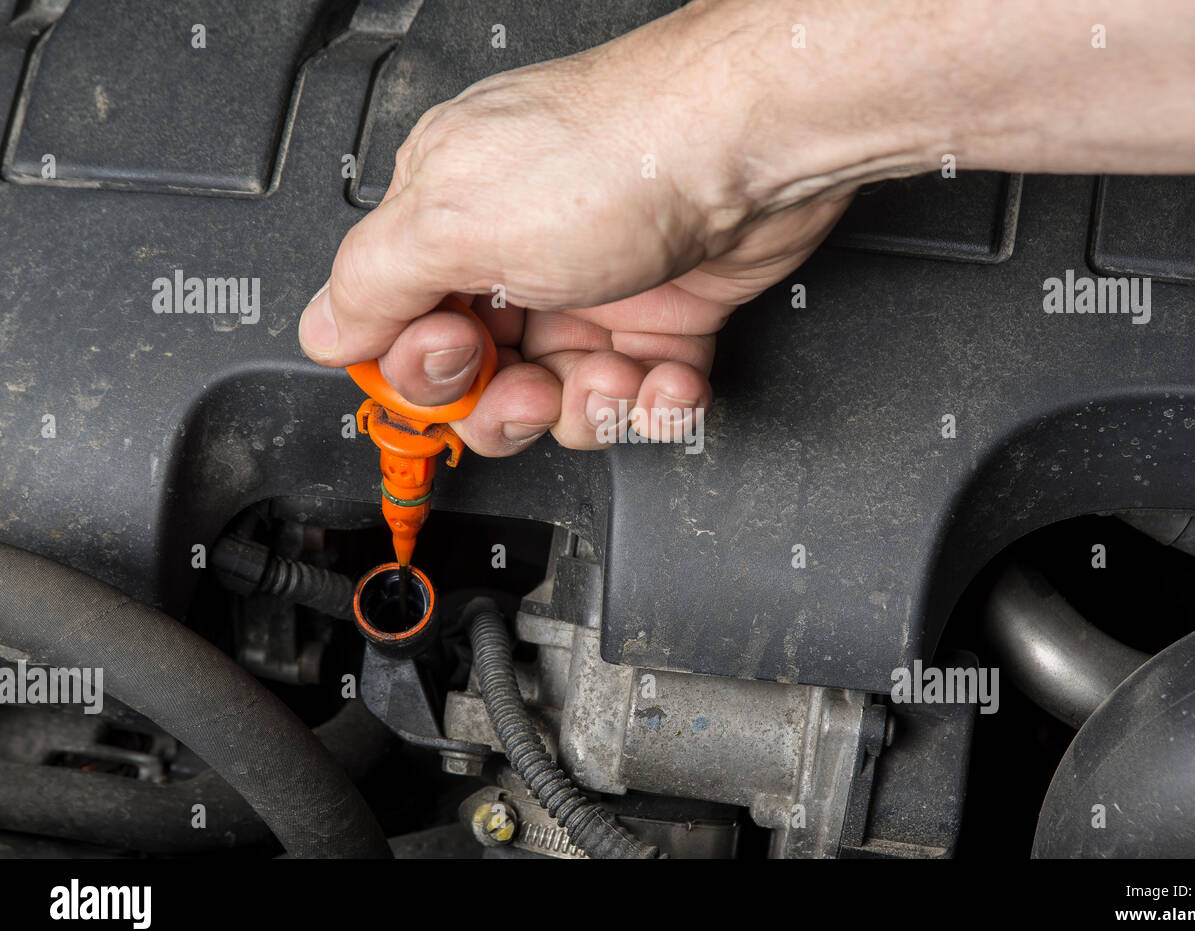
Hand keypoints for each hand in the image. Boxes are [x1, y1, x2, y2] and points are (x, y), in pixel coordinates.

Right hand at [298, 5, 853, 454]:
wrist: (753, 143)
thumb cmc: (618, 155)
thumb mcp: (457, 218)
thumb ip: (376, 282)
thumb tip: (325, 328)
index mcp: (450, 219)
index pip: (401, 329)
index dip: (423, 370)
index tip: (456, 363)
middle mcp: (518, 254)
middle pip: (480, 380)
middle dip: (506, 404)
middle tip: (534, 385)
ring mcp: (593, 288)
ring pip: (562, 400)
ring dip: (590, 406)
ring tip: (616, 371)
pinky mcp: (664, 315)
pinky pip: (640, 396)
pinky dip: (655, 404)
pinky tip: (666, 382)